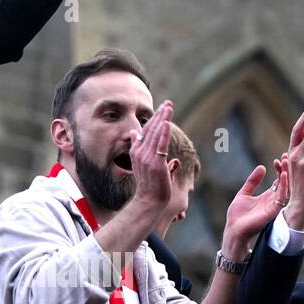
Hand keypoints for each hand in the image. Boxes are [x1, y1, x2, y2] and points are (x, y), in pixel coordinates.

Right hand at [128, 100, 173, 216]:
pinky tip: (167, 122)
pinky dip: (163, 132)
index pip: (145, 131)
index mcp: (136, 151)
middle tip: (168, 103)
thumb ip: (138, 147)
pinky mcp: (156, 164)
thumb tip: (133, 133)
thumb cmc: (149, 185)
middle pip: (150, 129)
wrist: (149, 201)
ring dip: (163, 119)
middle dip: (160, 115)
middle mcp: (140, 152)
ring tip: (169, 107)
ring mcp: (147, 158)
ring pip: (156, 134)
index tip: (162, 109)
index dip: (154, 119)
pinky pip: (160, 145)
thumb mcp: (140, 163)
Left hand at [220, 163, 287, 257]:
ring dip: (286, 176)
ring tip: (286, 163)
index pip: (278, 181)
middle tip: (286, 157)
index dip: (279, 169)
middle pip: (283, 184)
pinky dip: (283, 186)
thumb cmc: (238, 215)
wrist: (234, 229)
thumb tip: (261, 167)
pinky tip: (283, 175)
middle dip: (286, 170)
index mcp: (267, 197)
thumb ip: (253, 181)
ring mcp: (274, 206)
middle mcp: (273, 201)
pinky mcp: (273, 211)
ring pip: (285, 189)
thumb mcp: (244, 193)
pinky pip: (281, 197)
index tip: (279, 158)